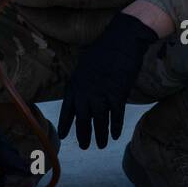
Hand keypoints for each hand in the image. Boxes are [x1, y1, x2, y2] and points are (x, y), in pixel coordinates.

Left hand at [57, 12, 158, 149]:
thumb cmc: (105, 49)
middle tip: (84, 146)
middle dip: (83, 134)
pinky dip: (115, 127)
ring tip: (100, 145)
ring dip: (99, 135)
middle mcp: (86, 91)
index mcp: (75, 83)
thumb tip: (82, 92)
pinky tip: (115, 136)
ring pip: (99, 120)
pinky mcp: (117, 94)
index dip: (66, 123)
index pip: (67, 109)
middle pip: (83, 119)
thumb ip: (82, 81)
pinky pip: (115, 115)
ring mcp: (101, 94)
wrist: (122, 39)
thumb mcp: (85, 64)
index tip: (64, 135)